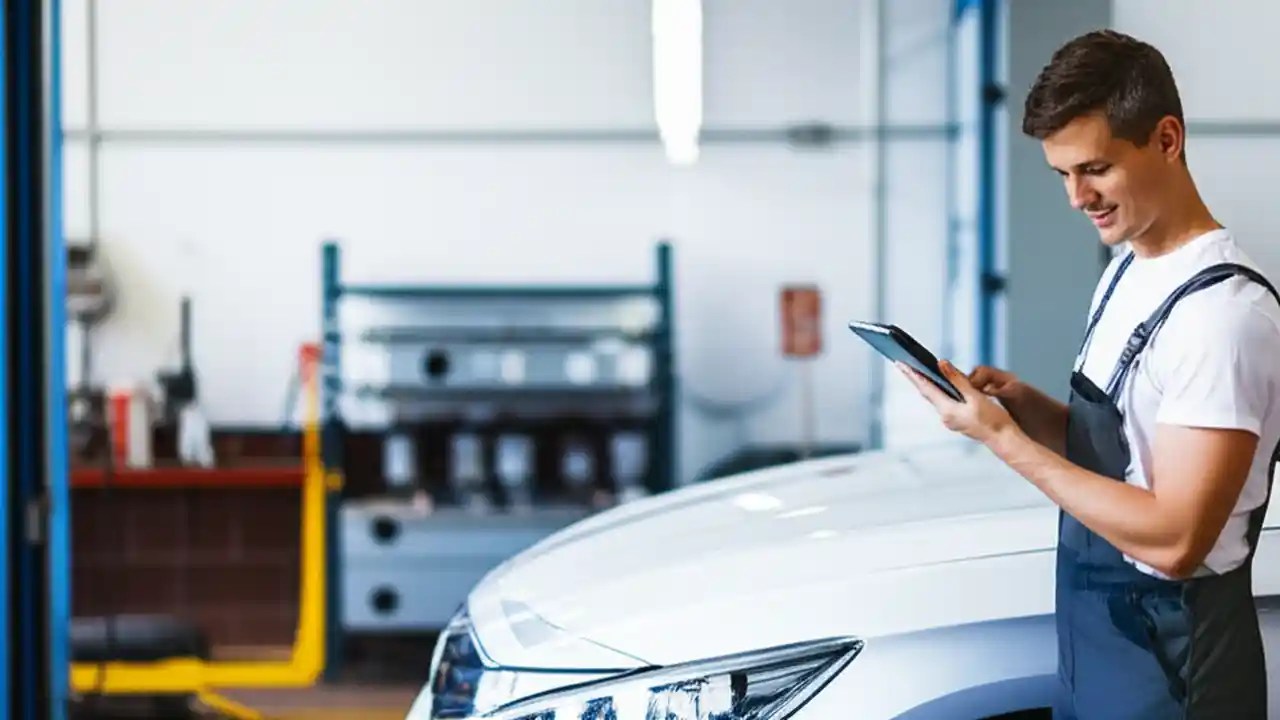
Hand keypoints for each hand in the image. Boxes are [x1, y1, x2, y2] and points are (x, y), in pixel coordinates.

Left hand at [897, 359, 1017, 444]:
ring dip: (927, 384)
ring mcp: (951, 420)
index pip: (925, 387)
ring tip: (917, 372)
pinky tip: (939, 385)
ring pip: (935, 397)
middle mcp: (945, 416)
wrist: (1004, 439)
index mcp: (947, 410)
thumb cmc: (993, 420)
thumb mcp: (976, 396)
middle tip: (903, 365)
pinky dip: (939, 391)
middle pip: (927, 392)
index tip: (901, 364)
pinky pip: (944, 402)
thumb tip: (942, 364)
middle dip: (916, 378)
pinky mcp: (958, 420)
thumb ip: (958, 380)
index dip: (913, 374)